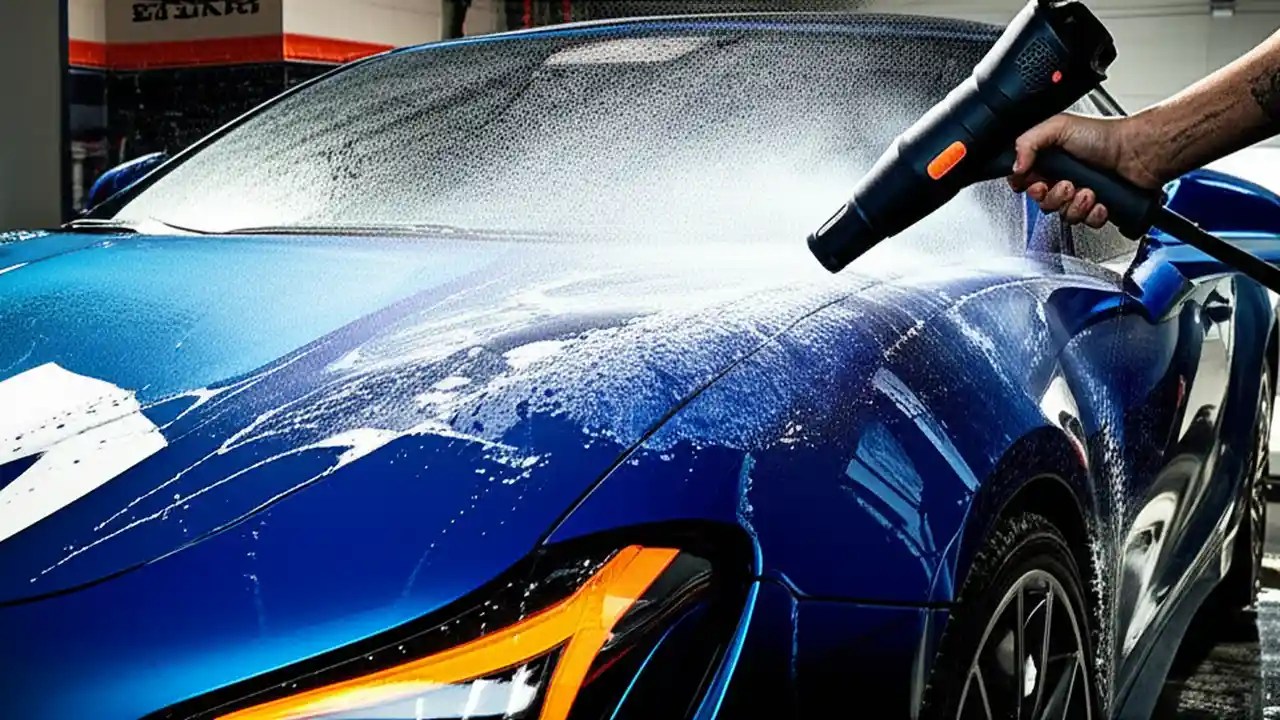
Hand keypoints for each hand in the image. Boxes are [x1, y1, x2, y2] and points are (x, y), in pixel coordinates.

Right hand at [1008, 113, 1165, 227]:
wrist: (1139, 153)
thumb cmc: (1105, 136)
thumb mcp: (1058, 127)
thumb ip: (1028, 142)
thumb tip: (1015, 166)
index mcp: (1051, 161)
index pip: (1026, 183)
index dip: (1028, 187)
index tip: (1037, 184)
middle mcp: (1064, 178)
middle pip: (1043, 203)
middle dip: (1055, 197)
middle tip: (1068, 184)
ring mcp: (1081, 195)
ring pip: (1064, 215)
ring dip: (1076, 205)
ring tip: (1089, 192)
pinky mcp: (1098, 209)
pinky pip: (1086, 223)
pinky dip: (1093, 214)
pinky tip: (1100, 201)